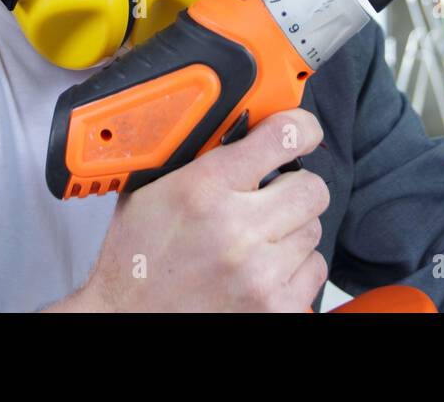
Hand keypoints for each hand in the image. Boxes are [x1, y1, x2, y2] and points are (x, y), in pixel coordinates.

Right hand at [50, 108, 329, 311]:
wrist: (128, 320)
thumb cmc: (138, 259)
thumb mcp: (152, 190)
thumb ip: (199, 155)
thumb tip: (243, 124)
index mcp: (204, 188)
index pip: (281, 137)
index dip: (299, 128)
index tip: (300, 131)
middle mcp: (237, 229)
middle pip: (311, 187)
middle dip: (294, 187)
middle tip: (271, 196)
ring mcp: (260, 273)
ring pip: (314, 229)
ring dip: (291, 230)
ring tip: (257, 239)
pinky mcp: (276, 307)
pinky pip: (315, 269)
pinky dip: (295, 267)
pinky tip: (264, 268)